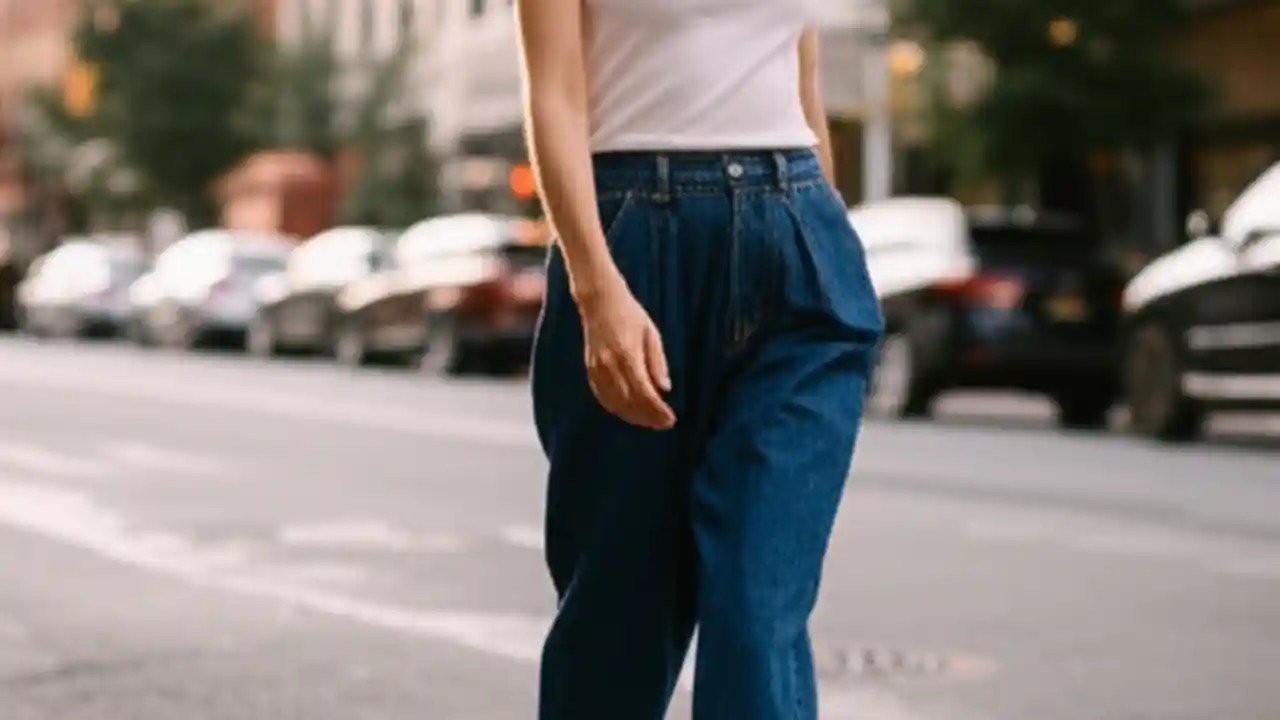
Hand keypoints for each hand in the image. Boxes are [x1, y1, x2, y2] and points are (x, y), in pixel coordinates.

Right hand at [575, 269, 674, 429]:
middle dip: (647, 417)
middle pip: (629, 402)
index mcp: (628, 355)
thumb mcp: (651, 333)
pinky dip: (616, 408)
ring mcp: (597, 368)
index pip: (644, 392)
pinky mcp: (590, 369)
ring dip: (632, 416)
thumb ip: (657, 362)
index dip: (657, 410)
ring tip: (649, 420)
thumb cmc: (630, 314)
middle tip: (663, 423)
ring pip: (614, 403)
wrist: (599, 301)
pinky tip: (628, 411)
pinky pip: (602, 396)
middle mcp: (610, 365)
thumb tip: (665, 389)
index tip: (670, 419)